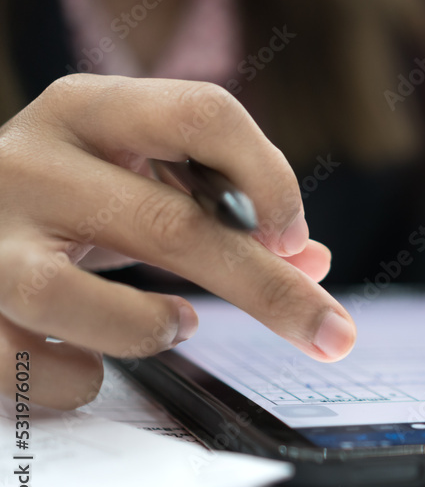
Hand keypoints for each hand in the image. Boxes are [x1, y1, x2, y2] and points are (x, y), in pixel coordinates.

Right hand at [0, 74, 355, 409]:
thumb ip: (223, 213)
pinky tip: (91, 371)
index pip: (204, 114)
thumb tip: (313, 263)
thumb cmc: (67, 200)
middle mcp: (28, 158)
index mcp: (89, 108)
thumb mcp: (138, 180)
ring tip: (178, 326)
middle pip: (171, 223)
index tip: (296, 240)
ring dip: (145, 327)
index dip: (270, 179)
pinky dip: (73, 378)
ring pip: (66, 294)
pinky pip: (15, 361)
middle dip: (266, 289)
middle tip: (331, 334)